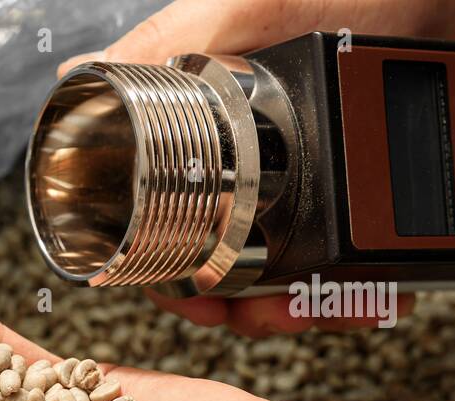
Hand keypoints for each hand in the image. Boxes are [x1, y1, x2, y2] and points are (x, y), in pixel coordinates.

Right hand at [57, 0, 454, 335]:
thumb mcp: (239, 10)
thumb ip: (162, 43)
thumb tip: (77, 72)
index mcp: (220, 145)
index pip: (173, 230)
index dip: (172, 279)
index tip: (191, 302)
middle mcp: (266, 173)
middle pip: (236, 272)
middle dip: (244, 308)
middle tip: (262, 315)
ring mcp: (323, 188)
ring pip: (298, 280)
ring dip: (302, 308)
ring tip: (321, 308)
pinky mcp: (377, 193)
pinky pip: (367, 264)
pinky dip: (366, 290)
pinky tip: (378, 296)